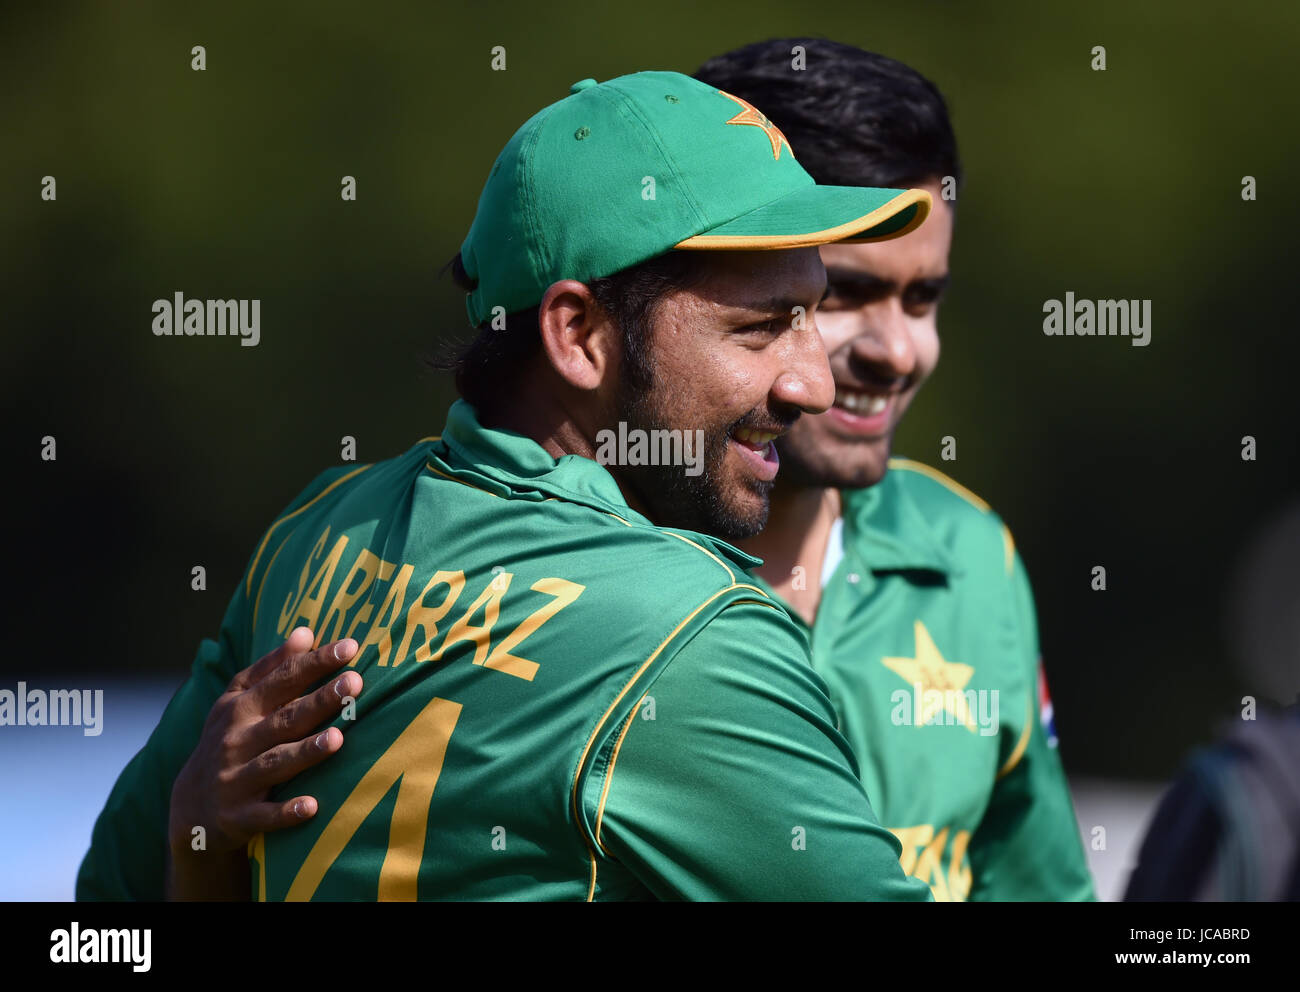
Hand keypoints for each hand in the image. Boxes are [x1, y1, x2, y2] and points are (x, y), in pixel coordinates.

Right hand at [166, 626, 361, 898]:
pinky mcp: (238, 816)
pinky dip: (287, 812)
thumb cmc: (229, 741)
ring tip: (338, 739)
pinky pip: (265, 815)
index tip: (350, 646)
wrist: (190, 808)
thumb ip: (273, 667)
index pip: (283, 679)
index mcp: (241, 707)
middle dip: (320, 700)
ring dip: (306, 752)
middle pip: (285, 717)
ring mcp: (236, 779)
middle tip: (354, 683)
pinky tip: (312, 807)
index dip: (316, 662)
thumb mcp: (239, 700)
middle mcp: (237, 740)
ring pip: (276, 763)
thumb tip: (307, 631)